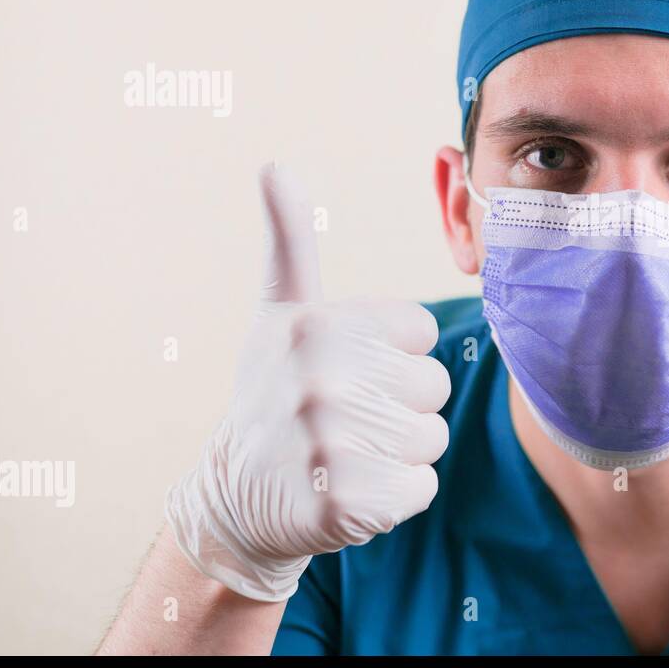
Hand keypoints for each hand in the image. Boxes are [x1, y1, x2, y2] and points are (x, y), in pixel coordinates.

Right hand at [164, 163, 449, 601]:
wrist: (237, 497)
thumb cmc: (273, 392)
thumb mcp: (278, 313)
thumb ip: (287, 240)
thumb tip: (273, 164)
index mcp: (317, 324)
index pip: (421, 332)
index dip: (391, 356)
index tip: (344, 370)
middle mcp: (320, 379)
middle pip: (432, 386)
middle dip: (398, 406)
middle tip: (342, 419)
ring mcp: (330, 444)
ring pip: (431, 437)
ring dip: (398, 452)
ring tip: (343, 454)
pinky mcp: (345, 503)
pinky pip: (420, 487)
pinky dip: (394, 498)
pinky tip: (348, 491)